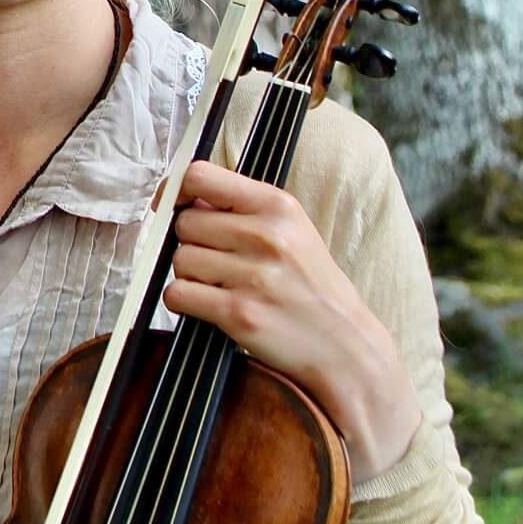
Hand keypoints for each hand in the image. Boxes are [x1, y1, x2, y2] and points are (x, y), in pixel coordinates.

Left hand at [164, 161, 421, 480]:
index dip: (177, 190)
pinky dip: (185, 303)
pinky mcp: (238, 312)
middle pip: (184, 223)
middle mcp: (266, 235)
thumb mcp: (292, 231)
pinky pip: (177, 294)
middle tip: (220, 263)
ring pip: (178, 259)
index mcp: (278, 206)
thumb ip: (240, 209)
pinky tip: (213, 307)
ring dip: (191, 276)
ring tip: (225, 287)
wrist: (347, 347)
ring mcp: (253, 275)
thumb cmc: (312, 288)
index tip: (176, 204)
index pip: (200, 176)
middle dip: (193, 243)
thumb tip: (178, 195)